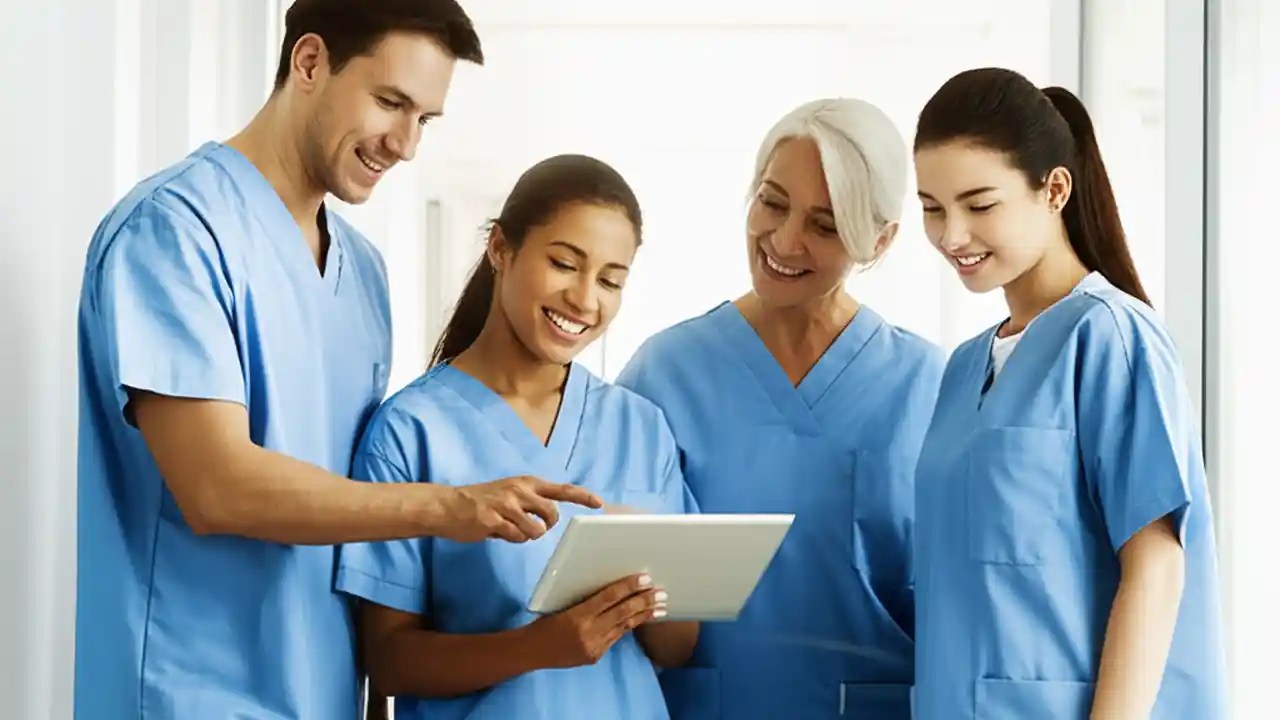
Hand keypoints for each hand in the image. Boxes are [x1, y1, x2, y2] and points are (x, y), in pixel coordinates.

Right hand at [438, 476, 602, 542]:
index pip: (561, 489)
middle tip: (532, 526)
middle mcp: (519, 490)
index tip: (599, 503)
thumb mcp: (509, 493)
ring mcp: (507, 505)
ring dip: (526, 535)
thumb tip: (549, 515)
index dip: (582, 496)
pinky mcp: (494, 520)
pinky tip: (497, 532)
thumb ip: (530, 502)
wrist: (447, 505)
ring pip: (536, 530)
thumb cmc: (480, 501)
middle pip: (552, 513)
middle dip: (547, 525)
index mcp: (525, 483)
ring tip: (510, 529)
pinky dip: (512, 539)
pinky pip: (516, 538)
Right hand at [527, 574, 667, 668]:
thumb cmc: (543, 621)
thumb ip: (586, 600)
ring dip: (643, 615)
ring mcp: (592, 647)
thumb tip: (612, 588)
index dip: (628, 587)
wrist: (530, 651)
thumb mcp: (562, 605)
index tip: (644, 578)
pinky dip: (628, 626)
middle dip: (644, 601)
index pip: (608, 598)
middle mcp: (587, 633)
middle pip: (621, 613)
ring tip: (660, 607)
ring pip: (623, 627)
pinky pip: (615, 638)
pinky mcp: (594, 656)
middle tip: (661, 592)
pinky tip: (641, 619)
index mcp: (577, 616)